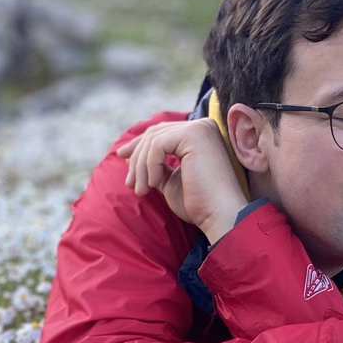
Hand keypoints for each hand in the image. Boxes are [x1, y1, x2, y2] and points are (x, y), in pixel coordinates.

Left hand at [117, 117, 248, 243]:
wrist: (220, 216)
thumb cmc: (199, 205)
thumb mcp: (171, 180)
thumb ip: (157, 166)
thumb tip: (130, 155)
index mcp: (200, 134)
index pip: (161, 133)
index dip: (139, 147)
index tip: (122, 160)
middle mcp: (203, 126)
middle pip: (155, 133)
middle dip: (136, 158)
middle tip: (130, 183)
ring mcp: (200, 128)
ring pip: (153, 140)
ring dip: (141, 167)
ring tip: (141, 190)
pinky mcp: (195, 134)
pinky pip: (158, 146)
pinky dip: (150, 166)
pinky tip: (154, 185)